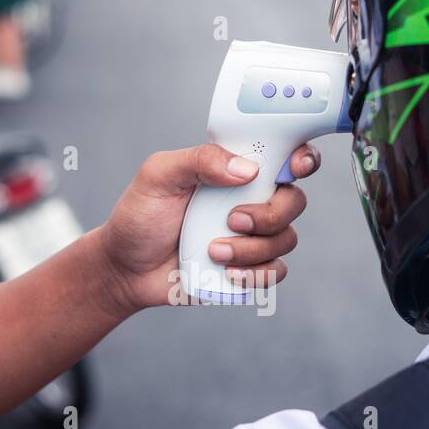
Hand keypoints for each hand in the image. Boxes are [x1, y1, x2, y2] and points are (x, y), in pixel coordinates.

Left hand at [97, 143, 319, 311]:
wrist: (126, 269)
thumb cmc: (140, 216)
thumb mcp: (158, 177)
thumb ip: (199, 160)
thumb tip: (246, 168)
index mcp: (235, 170)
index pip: (284, 155)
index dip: (302, 158)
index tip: (295, 166)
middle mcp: (251, 200)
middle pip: (294, 201)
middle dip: (270, 213)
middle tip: (232, 219)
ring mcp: (253, 236)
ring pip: (286, 239)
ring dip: (252, 248)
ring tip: (212, 251)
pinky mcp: (250, 269)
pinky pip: (275, 271)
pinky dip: (255, 273)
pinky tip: (227, 272)